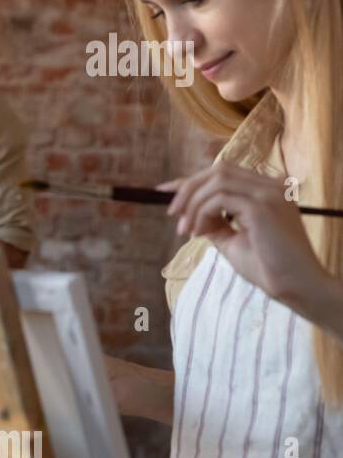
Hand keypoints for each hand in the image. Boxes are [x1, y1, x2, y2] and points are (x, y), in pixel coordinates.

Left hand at [159, 161, 326, 306]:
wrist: (294, 287)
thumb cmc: (268, 268)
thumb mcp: (232, 240)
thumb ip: (215, 222)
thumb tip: (190, 214)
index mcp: (268, 190)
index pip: (224, 174)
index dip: (190, 180)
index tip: (163, 192)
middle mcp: (272, 185)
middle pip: (218, 170)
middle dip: (188, 189)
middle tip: (172, 215)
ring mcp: (269, 193)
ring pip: (216, 181)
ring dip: (193, 204)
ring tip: (187, 230)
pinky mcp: (261, 205)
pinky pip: (219, 198)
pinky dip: (202, 213)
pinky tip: (200, 233)